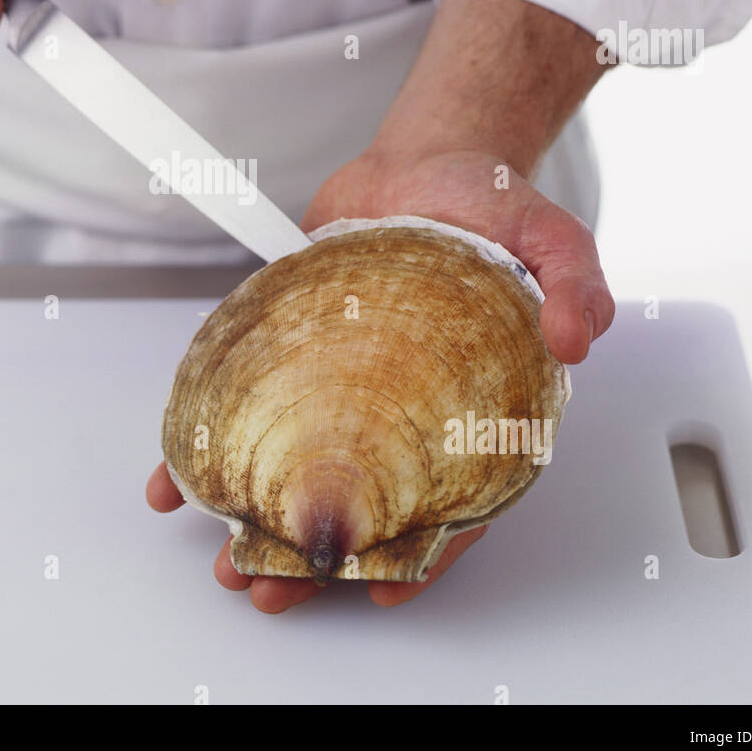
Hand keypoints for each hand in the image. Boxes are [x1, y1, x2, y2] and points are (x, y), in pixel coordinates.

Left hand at [147, 146, 613, 612]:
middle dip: (316, 554)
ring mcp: (346, 386)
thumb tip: (575, 338)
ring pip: (301, 471)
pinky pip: (253, 406)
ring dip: (260, 520)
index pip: (450, 500)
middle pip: (362, 502)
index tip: (382, 590)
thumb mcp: (552, 238)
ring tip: (224, 558)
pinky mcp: (296, 351)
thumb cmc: (491, 208)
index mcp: (472, 407)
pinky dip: (212, 442)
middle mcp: (405, 408)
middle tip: (272, 584)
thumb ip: (575, 285)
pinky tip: (175, 478)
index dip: (421, 555)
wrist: (426, 160)